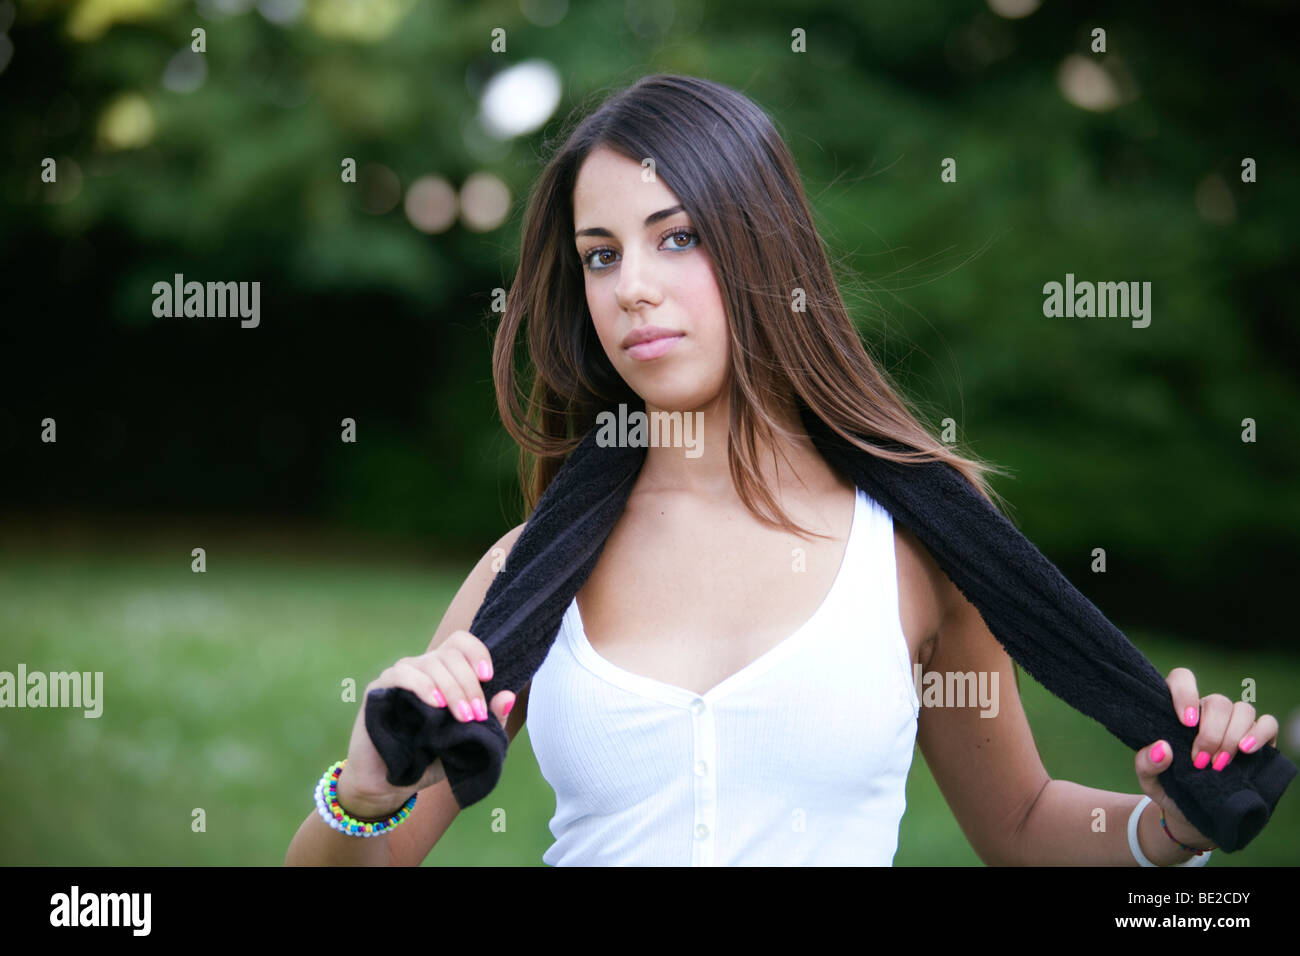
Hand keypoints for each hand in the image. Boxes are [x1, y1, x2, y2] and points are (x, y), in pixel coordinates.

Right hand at [337, 630, 515, 818]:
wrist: (393, 784)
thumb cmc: (433, 758)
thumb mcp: (469, 740)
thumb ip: (490, 719)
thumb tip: (508, 696)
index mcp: (445, 672)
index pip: (461, 643)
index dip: (477, 653)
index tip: (489, 677)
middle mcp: (423, 667)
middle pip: (451, 654)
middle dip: (469, 685)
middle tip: (477, 716)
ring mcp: (400, 675)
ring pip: (430, 663)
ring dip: (452, 689)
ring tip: (462, 718)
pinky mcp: (378, 689)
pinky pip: (402, 675)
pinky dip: (423, 686)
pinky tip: (435, 704)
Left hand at [1136, 665, 1279, 850]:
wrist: (1192, 813)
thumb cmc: (1168, 787)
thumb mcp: (1148, 779)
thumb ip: (1147, 763)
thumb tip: (1162, 747)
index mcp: (1177, 711)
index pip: (1182, 679)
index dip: (1185, 693)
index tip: (1185, 722)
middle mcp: (1207, 712)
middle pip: (1216, 702)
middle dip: (1210, 734)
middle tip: (1200, 762)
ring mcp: (1233, 723)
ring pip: (1242, 709)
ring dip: (1232, 737)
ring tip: (1220, 764)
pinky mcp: (1258, 739)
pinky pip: (1267, 723)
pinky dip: (1260, 734)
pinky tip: (1247, 750)